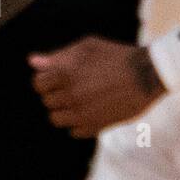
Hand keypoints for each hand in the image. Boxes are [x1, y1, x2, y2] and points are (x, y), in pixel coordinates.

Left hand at [30, 36, 164, 137]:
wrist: (146, 75)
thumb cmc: (116, 56)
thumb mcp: (87, 48)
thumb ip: (58, 56)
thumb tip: (33, 61)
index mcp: (66, 73)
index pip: (38, 84)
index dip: (45, 80)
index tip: (57, 79)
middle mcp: (71, 95)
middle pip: (47, 102)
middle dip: (56, 94)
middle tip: (73, 88)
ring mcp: (83, 113)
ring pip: (56, 119)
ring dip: (63, 111)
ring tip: (78, 102)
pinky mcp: (95, 126)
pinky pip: (73, 132)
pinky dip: (77, 124)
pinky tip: (89, 112)